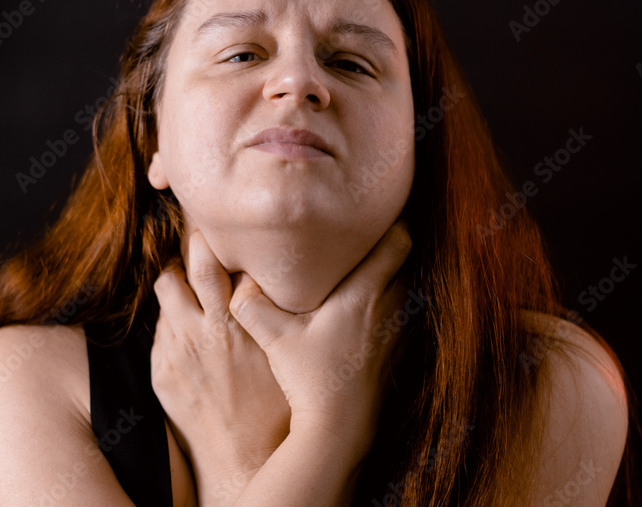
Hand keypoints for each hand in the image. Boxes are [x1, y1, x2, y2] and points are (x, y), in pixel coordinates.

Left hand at [151, 230, 291, 505]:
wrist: (246, 457)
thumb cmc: (276, 403)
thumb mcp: (285, 347)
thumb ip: (272, 306)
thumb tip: (269, 271)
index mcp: (235, 318)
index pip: (214, 257)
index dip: (213, 234)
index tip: (217, 220)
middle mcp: (202, 328)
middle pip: (184, 264)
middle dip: (191, 245)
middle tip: (201, 238)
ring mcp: (177, 349)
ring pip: (165, 292)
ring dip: (177, 281)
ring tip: (190, 278)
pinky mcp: (161, 370)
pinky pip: (160, 329)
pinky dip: (173, 320)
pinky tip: (189, 324)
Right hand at [228, 220, 412, 453]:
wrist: (339, 428)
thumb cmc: (309, 379)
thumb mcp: (274, 338)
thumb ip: (252, 305)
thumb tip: (235, 281)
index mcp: (364, 293)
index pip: (398, 241)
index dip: (392, 222)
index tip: (373, 213)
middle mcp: (388, 306)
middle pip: (405, 260)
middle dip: (389, 244)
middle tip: (363, 235)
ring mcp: (397, 331)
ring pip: (405, 286)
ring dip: (390, 274)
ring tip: (364, 268)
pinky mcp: (397, 352)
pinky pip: (401, 314)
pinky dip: (390, 304)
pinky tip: (365, 311)